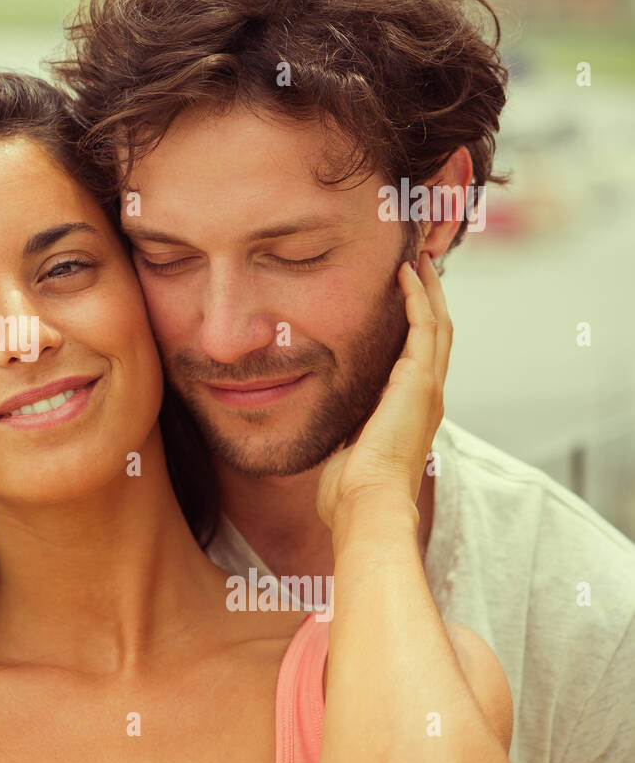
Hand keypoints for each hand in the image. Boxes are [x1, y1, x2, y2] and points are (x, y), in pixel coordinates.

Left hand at [316, 251, 451, 531]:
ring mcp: (428, 388)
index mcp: (411, 413)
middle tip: (420, 263)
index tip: (404, 298)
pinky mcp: (419, 382)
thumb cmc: (351, 493)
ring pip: (437, 323)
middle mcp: (427, 397)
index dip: (416, 325)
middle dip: (429, 298)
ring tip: (418, 257)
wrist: (366, 505)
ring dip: (428, 288)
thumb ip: (343, 432)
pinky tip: (407, 273)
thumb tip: (325, 428)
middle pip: (437, 334)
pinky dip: (418, 297)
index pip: (420, 358)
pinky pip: (425, 326)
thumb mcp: (346, 450)